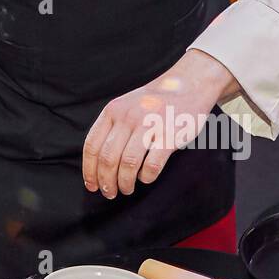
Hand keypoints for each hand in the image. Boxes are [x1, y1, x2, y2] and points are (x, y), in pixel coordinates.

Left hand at [82, 50, 236, 197]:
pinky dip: (146, 177)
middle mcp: (128, 117)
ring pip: (128, 164)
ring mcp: (150, 125)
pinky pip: (152, 165)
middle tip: (109, 193)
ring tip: (126, 189)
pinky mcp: (170, 135)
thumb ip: (111, 127)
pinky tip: (146, 178)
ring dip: (125, 183)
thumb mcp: (126, 105)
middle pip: (108, 159)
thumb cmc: (154, 102)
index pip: (93, 146)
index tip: (92, 185)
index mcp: (113, 111)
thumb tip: (97, 164)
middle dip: (106, 182)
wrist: (188, 85)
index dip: (90, 171)